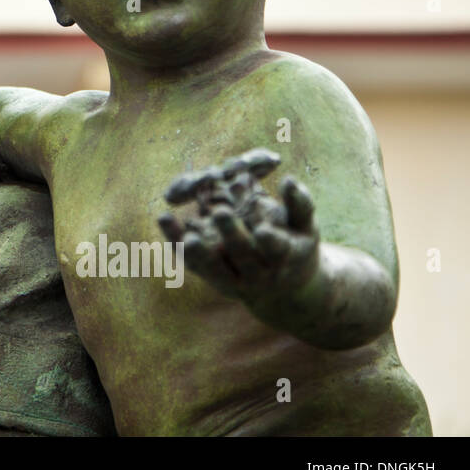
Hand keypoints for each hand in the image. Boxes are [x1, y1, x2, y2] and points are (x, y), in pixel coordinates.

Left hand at [158, 149, 319, 306]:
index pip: (277, 250)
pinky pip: (193, 264)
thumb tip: (289, 179)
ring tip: (188, 234)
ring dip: (199, 252)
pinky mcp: (215, 280)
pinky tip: (164, 220)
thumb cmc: (296, 247)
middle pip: (244, 257)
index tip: (263, 229)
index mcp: (285, 258)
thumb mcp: (305, 228)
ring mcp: (236, 281)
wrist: (284, 290)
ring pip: (215, 269)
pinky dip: (177, 245)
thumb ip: (299, 204)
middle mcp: (260, 274)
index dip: (271, 241)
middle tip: (221, 212)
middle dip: (233, 236)